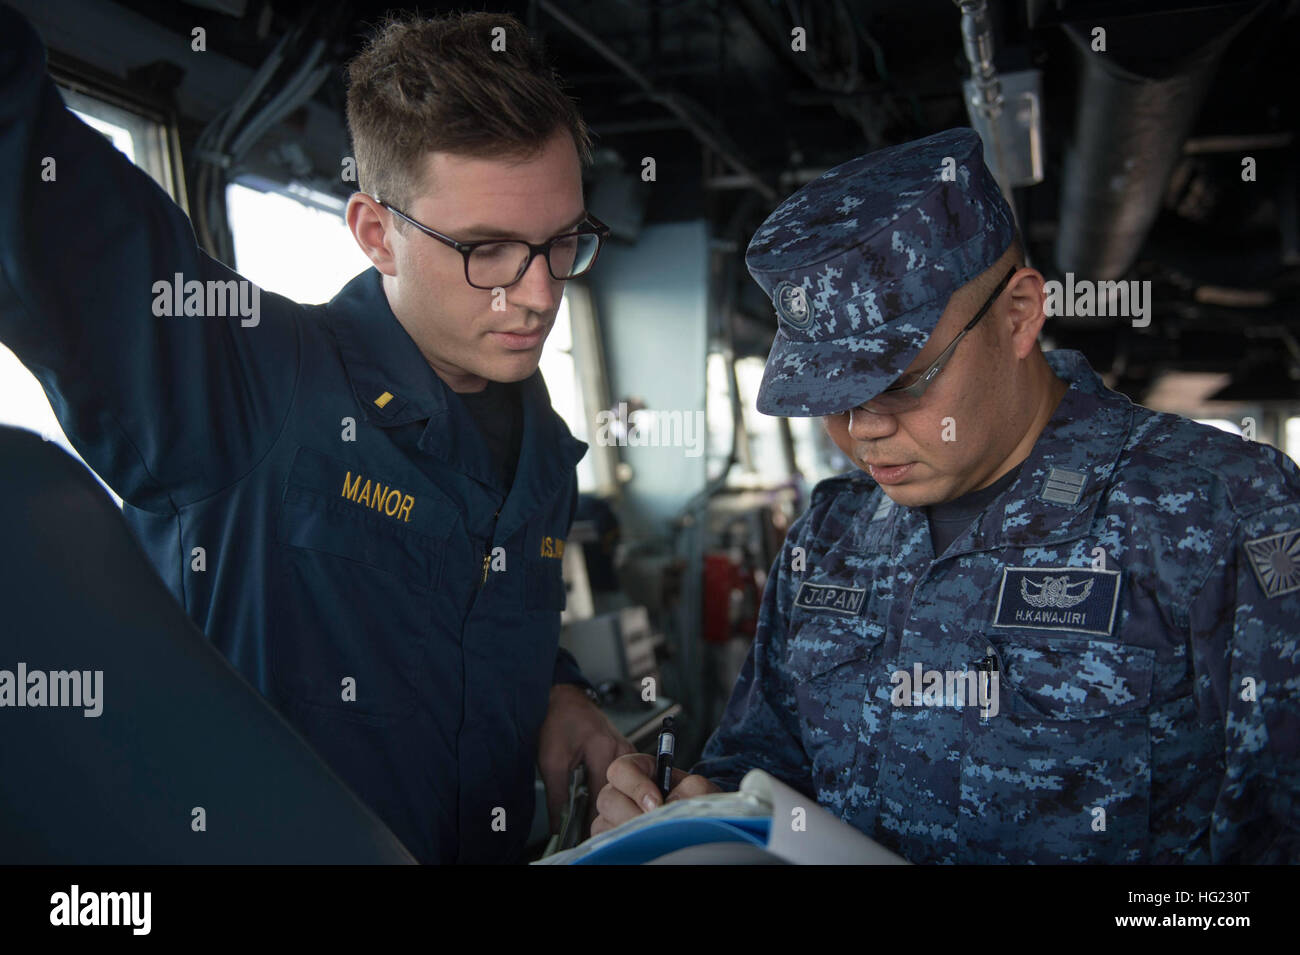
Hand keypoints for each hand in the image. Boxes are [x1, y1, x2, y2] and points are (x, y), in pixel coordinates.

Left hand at [537, 684, 635, 835]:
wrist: (562, 698)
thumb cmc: (556, 722)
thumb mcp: (550, 761)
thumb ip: (557, 798)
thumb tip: (558, 827)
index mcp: (604, 748)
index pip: (605, 797)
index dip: (592, 821)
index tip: (582, 838)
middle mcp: (621, 748)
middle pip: (619, 794)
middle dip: (603, 813)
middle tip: (585, 830)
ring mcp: (627, 748)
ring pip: (623, 787)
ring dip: (609, 801)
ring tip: (590, 813)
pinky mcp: (625, 750)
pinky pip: (623, 777)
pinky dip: (611, 789)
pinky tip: (598, 796)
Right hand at [591, 752, 720, 836]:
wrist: (696, 825)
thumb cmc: (693, 802)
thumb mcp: (699, 790)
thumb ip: (692, 787)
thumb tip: (673, 801)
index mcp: (639, 771)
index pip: (621, 770)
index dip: (636, 786)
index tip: (657, 803)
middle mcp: (620, 792)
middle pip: (607, 798)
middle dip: (632, 814)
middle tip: (655, 825)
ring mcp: (613, 817)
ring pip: (604, 823)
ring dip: (629, 832)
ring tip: (654, 838)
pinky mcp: (613, 838)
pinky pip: (607, 842)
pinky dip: (625, 846)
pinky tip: (645, 847)